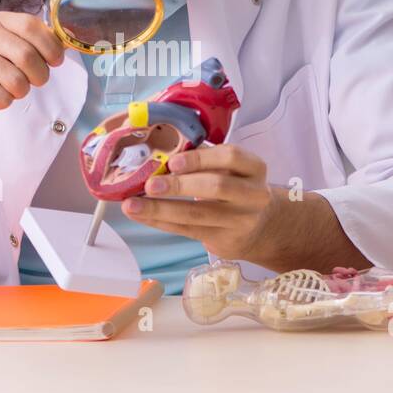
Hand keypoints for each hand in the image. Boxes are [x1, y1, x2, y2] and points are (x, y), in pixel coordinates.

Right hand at [0, 11, 64, 128]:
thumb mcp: (5, 48)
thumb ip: (32, 42)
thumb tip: (67, 40)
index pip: (31, 25)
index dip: (51, 46)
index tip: (55, 61)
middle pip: (27, 55)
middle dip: (39, 75)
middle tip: (35, 81)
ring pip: (16, 80)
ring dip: (21, 91)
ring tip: (11, 89)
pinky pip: (1, 97)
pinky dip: (4, 102)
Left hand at [120, 144, 276, 261]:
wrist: (259, 226)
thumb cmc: (235, 187)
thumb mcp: (230, 169)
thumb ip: (203, 159)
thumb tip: (159, 153)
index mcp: (253, 167)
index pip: (231, 157)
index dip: (200, 158)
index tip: (172, 161)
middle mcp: (252, 194)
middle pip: (216, 187)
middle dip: (179, 185)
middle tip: (150, 184)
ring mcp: (240, 220)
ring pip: (197, 214)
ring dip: (161, 209)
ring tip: (132, 205)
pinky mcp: (224, 239)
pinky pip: (186, 230)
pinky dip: (160, 222)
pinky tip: (141, 215)